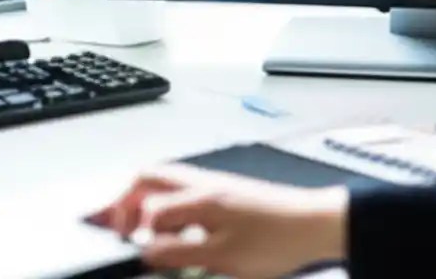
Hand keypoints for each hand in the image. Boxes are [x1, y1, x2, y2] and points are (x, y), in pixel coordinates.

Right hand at [92, 164, 347, 278]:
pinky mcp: (227, 192)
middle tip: (117, 228)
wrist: (318, 224)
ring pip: (166, 182)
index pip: (148, 207)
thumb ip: (179, 252)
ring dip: (146, 201)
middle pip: (148, 179)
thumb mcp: (223, 257)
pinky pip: (185, 190)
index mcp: (199, 197)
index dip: (133, 232)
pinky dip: (169, 205)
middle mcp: (203, 183)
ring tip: (142, 229)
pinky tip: (176, 226)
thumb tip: (146, 251)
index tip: (132, 251)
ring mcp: (215, 184)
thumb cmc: (279, 239)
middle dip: (125, 201)